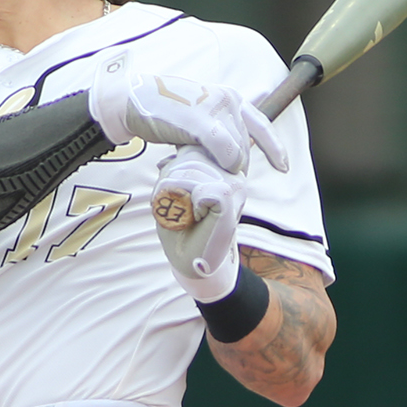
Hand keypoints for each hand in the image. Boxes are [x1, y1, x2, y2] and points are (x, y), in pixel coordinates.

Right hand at [88, 52, 287, 173]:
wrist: (134, 100)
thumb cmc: (164, 111)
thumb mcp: (197, 114)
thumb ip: (216, 129)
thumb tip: (231, 154)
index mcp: (229, 97)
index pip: (261, 124)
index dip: (275, 147)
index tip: (283, 167)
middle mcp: (227, 99)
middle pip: (246, 145)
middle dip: (236, 165)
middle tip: (213, 175)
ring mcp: (215, 108)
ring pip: (237, 152)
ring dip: (224, 168)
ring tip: (200, 169)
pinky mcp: (201, 120)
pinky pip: (225, 151)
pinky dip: (222, 163)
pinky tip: (208, 168)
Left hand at [153, 147, 244, 300]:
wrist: (192, 262)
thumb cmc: (181, 226)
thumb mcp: (173, 188)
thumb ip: (176, 166)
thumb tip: (171, 149)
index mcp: (221, 163)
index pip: (190, 144)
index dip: (174, 171)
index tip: (181, 197)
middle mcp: (232, 169)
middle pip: (188, 154)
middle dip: (172, 182)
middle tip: (182, 209)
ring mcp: (235, 182)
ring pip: (188, 170)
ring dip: (175, 195)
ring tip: (187, 214)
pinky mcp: (230, 195)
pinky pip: (196, 187)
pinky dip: (186, 204)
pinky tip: (196, 218)